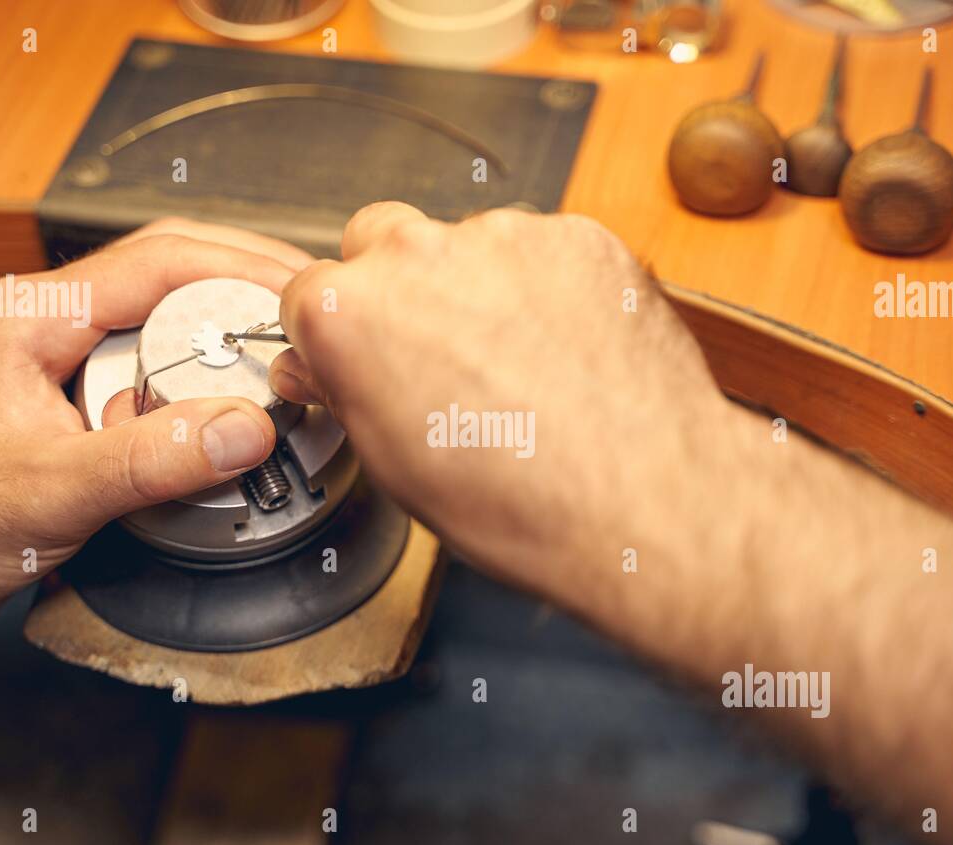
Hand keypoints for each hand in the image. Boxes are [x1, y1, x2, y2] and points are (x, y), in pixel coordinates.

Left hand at [0, 219, 312, 649]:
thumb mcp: (54, 490)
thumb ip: (153, 457)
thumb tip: (247, 428)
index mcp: (32, 317)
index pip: (159, 260)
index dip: (240, 267)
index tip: (300, 292)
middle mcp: (51, 326)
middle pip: (172, 278)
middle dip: (246, 291)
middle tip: (310, 316)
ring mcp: (67, 364)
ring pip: (170, 327)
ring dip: (227, 341)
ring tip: (285, 356)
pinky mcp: (82, 403)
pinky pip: (160, 376)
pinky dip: (205, 385)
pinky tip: (234, 406)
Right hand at [270, 203, 733, 625]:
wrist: (642, 496)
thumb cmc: (523, 501)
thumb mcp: (395, 466)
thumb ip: (344, 391)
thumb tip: (319, 365)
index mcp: (350, 313)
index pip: (309, 293)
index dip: (337, 334)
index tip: (361, 357)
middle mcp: (418, 255)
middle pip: (381, 243)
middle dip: (399, 289)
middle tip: (439, 355)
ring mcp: (502, 237)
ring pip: (467, 243)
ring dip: (479, 286)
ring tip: (520, 366)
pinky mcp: (576, 235)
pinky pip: (543, 250)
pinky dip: (549, 286)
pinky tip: (566, 350)